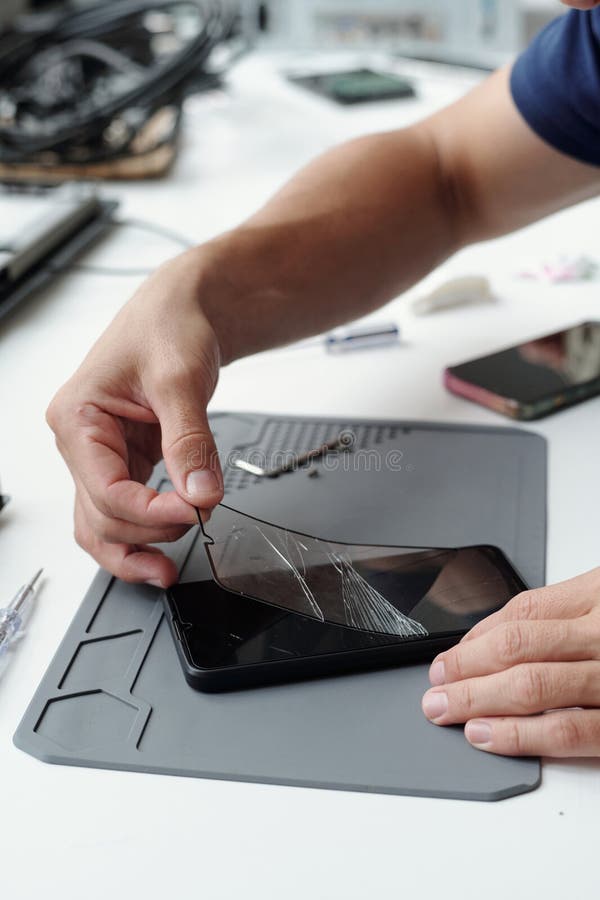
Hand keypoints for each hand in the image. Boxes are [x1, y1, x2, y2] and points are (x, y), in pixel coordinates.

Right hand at [46, 248, 224, 587]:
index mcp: (77, 418)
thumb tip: (202, 494)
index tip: (196, 510)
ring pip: (102, 523)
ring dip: (136, 548)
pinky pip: (123, 509)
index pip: (105, 490)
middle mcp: (79, 441)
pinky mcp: (124, 460)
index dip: (151, 512)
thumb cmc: (169, 327)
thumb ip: (190, 443)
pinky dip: (144, 530)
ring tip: (169, 569)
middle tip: (199, 520)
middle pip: (101, 516)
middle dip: (150, 529)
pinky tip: (167, 544)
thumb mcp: (182, 381)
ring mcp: (99, 455)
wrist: (183, 310)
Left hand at [421, 567, 599, 756]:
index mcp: (597, 598)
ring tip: (445, 709)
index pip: (523, 613)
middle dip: (465, 668)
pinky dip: (519, 735)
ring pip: (531, 686)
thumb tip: (495, 636)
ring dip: (477, 699)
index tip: (449, 657)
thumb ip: (564, 614)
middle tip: (435, 685)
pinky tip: (486, 734)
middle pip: (515, 647)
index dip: (476, 637)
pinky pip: (566, 731)